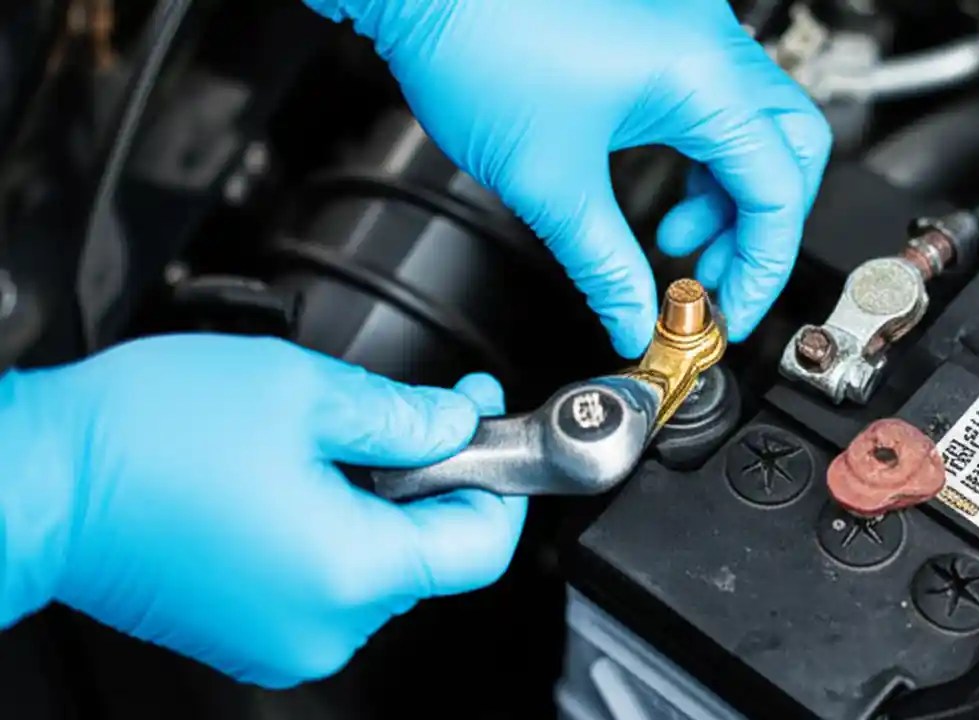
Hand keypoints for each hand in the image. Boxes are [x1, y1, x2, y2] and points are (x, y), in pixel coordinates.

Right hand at [0, 335, 524, 687]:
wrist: (41, 480)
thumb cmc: (144, 438)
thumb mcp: (304, 393)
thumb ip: (405, 415)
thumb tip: (458, 420)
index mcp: (350, 571)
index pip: (483, 547)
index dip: (497, 481)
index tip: (485, 431)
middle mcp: (325, 625)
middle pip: (433, 555)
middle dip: (436, 480)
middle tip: (419, 415)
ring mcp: (284, 637)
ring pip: (381, 566)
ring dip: (382, 502)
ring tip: (335, 445)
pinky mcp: (251, 632)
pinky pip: (329, 582)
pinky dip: (337, 531)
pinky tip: (298, 482)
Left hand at [305, 0, 832, 357]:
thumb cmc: (471, 42)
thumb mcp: (548, 185)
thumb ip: (605, 268)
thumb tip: (634, 322)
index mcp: (700, 77)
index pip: (777, 189)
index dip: (763, 266)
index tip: (732, 311)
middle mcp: (709, 44)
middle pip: (789, 151)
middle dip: (760, 228)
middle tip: (717, 282)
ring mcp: (687, 31)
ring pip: (752, 127)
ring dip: (727, 197)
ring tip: (676, 246)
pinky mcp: (659, 32)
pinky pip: (713, 103)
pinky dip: (701, 160)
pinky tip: (661, 196)